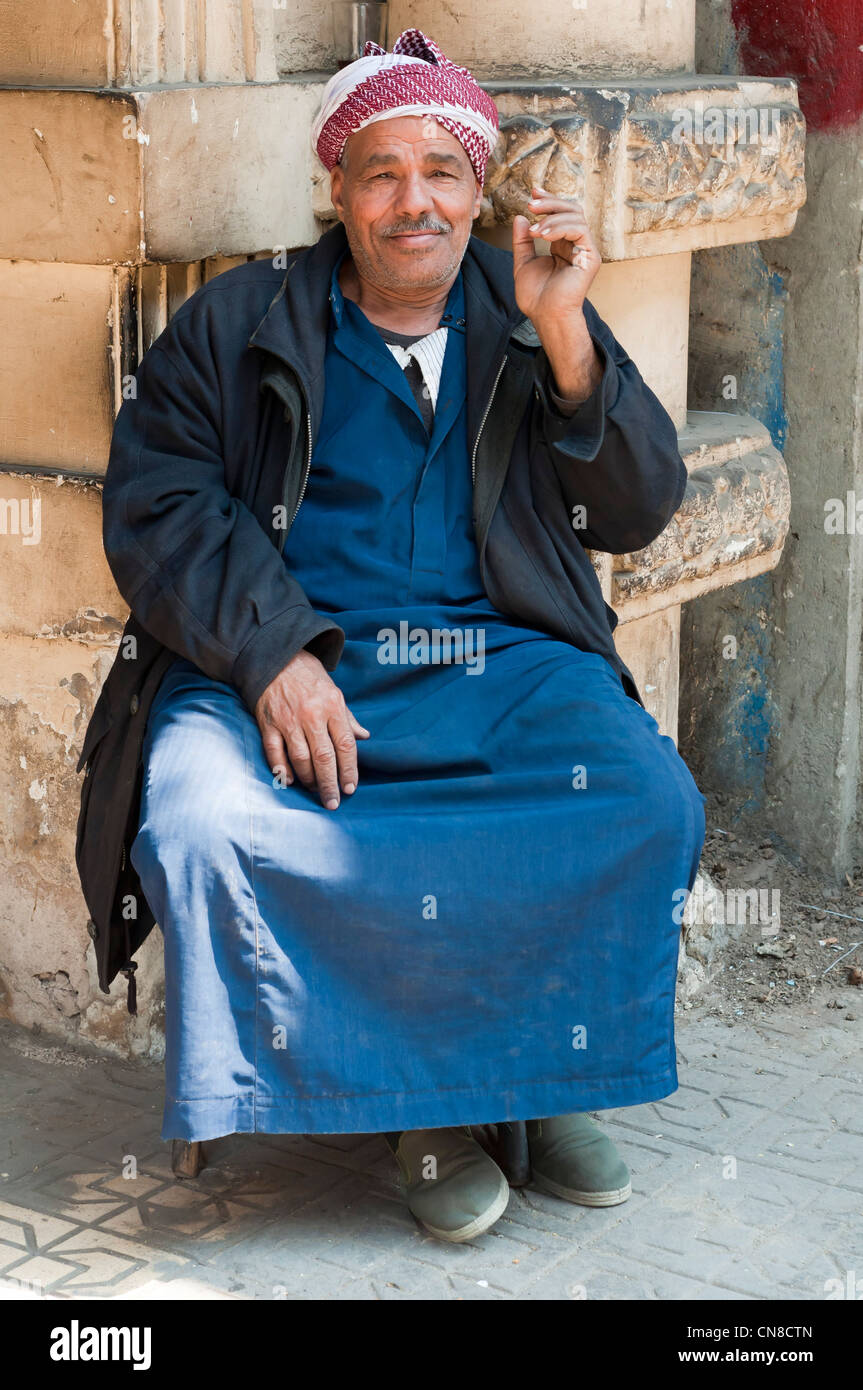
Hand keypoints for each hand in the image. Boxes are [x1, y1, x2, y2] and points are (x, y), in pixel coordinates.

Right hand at [254, 649, 369, 809]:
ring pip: (300, 759)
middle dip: (330, 784)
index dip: (350, 770)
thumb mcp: (335, 691)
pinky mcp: (268, 723)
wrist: (275, 656)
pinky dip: (282, 769)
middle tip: (333, 802)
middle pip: (324, 758)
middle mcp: (311, 716)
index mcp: (332, 707)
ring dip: (309, 779)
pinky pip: (274, 752)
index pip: (346, 746)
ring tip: (314, 790)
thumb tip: (364, 737)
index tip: (350, 788)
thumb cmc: (308, 676)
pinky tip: (290, 780)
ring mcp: (288, 720)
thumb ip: (348, 718)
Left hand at [511, 185, 600, 324]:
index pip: (561, 214)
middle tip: (531, 203)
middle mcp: (576, 245)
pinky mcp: (590, 257)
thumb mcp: (523, 262)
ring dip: (552, 218)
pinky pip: (580, 230)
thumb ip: (522, 241)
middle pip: (571, 210)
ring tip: (534, 231)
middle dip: (550, 203)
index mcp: (563, 245)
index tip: (533, 193)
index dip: (549, 200)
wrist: (545, 315)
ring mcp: (585, 250)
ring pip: (576, 217)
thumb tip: (520, 218)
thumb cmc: (536, 296)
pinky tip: (543, 235)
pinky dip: (560, 228)